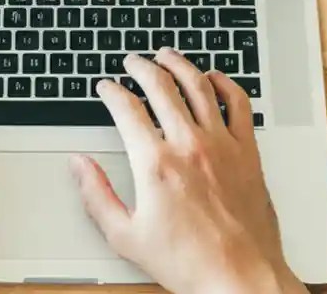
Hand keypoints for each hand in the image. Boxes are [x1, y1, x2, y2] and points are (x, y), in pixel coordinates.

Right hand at [71, 49, 304, 293]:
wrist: (239, 277)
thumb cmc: (188, 262)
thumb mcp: (125, 235)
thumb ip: (97, 195)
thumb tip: (79, 165)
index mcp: (155, 163)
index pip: (126, 109)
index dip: (111, 91)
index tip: (106, 87)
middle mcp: (189, 145)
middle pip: (161, 87)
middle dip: (141, 67)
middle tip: (132, 61)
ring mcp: (222, 145)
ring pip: (199, 86)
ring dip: (179, 64)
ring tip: (167, 55)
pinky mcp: (248, 152)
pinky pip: (239, 104)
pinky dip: (226, 84)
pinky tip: (215, 77)